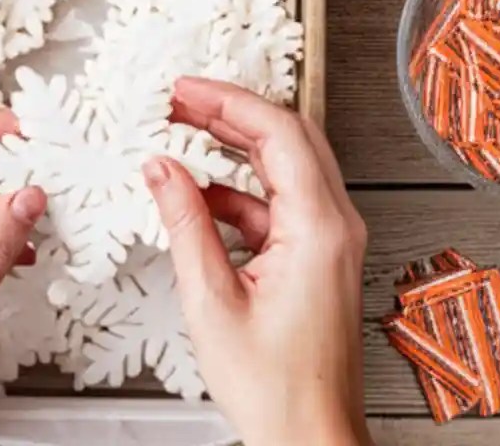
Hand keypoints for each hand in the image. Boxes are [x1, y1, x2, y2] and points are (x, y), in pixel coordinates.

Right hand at [142, 77, 371, 445]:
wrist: (308, 436)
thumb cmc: (275, 388)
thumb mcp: (212, 299)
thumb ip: (185, 224)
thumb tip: (162, 169)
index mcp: (320, 229)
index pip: (278, 132)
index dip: (228, 100)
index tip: (186, 89)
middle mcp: (337, 227)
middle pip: (289, 138)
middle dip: (232, 112)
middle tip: (182, 100)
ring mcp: (330, 242)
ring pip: (285, 168)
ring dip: (234, 149)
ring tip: (183, 137)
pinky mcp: (317, 259)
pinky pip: (279, 205)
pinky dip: (238, 192)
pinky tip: (198, 197)